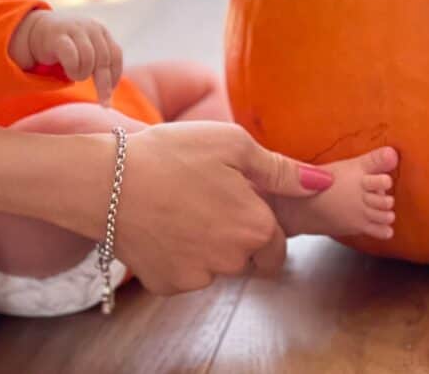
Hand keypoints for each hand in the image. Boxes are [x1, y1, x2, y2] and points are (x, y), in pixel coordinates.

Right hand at [9, 10, 122, 104]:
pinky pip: (72, 57)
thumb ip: (99, 63)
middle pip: (104, 59)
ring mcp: (75, 30)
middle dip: (104, 84)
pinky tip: (69, 74)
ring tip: (75, 76)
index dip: (115, 76)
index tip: (110, 93)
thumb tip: (111, 91)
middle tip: (104, 103)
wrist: (36, 31)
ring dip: (83, 74)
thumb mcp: (86, 51)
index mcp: (101, 31)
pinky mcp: (58, 36)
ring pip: (89, 59)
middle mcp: (91, 28)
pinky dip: (73, 69)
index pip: (115, 55)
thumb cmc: (66, 46)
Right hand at [110, 122, 333, 293]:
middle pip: (247, 257)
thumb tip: (321, 183)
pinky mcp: (167, 285)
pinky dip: (177, 256)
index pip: (276, 241)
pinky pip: (184, 274)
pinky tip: (161, 225)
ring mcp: (199, 277)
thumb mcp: (230, 143)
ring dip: (206, 245)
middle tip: (204, 199)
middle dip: (234, 235)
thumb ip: (280, 169)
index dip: (257, 218)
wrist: (106, 180)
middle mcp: (233, 259)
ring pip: (216, 266)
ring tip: (178, 206)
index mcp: (255, 226)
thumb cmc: (170, 153)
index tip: (234, 199)